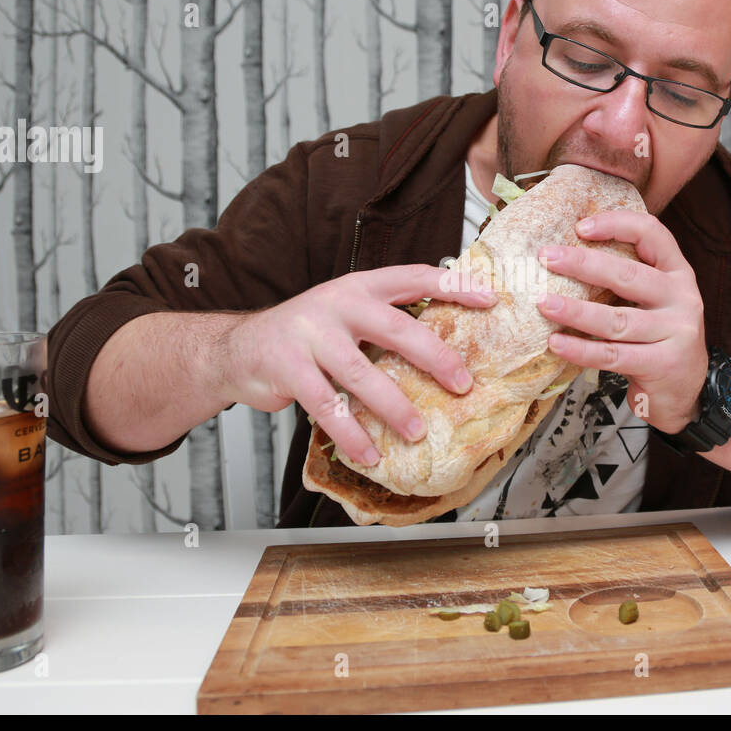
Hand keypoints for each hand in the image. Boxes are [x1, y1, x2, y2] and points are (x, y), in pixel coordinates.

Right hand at [223, 265, 497, 465]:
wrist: (239, 347)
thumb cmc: (307, 335)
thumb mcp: (346, 314)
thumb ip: (385, 321)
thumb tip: (447, 351)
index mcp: (360, 287)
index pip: (414, 276)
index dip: (453, 286)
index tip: (491, 299)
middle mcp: (338, 303)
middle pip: (396, 327)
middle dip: (435, 356)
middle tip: (462, 383)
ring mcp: (311, 334)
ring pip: (362, 372)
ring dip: (393, 406)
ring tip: (416, 432)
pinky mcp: (288, 368)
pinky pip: (327, 405)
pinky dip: (350, 432)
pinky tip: (368, 453)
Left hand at [534, 211, 707, 434]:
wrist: (689, 389)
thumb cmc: (660, 337)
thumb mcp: (656, 300)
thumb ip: (628, 278)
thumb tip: (567, 254)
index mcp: (678, 272)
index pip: (652, 234)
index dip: (616, 224)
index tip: (580, 227)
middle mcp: (682, 298)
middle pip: (629, 275)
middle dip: (583, 264)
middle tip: (546, 258)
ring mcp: (676, 332)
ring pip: (617, 319)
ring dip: (575, 311)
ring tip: (543, 303)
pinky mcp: (662, 364)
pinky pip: (612, 355)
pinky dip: (581, 350)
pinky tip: (556, 343)